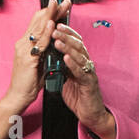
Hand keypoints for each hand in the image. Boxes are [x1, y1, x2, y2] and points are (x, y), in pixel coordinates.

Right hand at [0, 0, 72, 138]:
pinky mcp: (27, 58)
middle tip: (64, 0)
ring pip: (38, 28)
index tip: (61, 5)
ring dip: (50, 15)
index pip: (39, 23)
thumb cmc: (29, 81)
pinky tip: (51, 24)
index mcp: (26, 43)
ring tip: (58, 4)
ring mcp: (24, 50)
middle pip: (39, 22)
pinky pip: (39, 44)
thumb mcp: (40, 62)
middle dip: (52, 10)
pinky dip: (45, 33)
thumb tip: (57, 43)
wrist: (18, 96)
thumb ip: (46, 51)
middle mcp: (23, 43)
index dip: (50, 13)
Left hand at [53, 23, 115, 138]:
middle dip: (66, 36)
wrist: (89, 114)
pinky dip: (73, 64)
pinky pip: (81, 72)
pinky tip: (66, 58)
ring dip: (68, 47)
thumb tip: (49, 57)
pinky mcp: (90, 84)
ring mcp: (89, 73)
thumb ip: (60, 67)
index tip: (56, 24)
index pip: (75, 42)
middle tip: (55, 29)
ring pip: (80, 56)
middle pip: (78, 45)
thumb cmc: (78, 96)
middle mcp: (86, 64)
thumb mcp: (66, 77)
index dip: (67, 32)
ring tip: (57, 40)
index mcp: (80, 61)